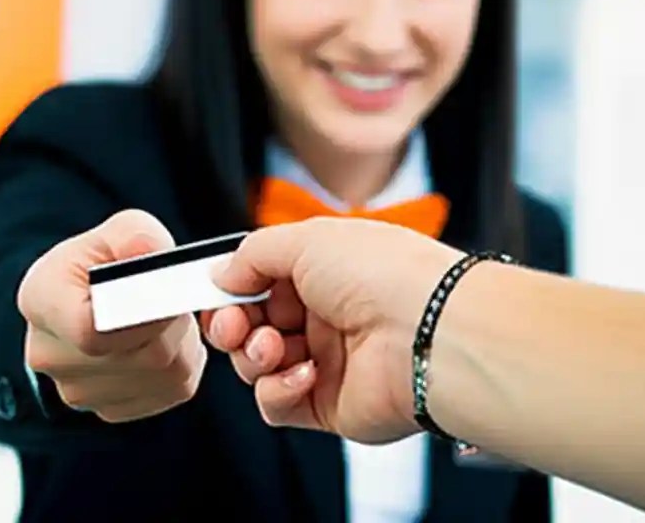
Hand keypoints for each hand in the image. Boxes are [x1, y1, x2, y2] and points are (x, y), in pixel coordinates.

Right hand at [18, 209, 206, 422]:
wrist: (83, 299)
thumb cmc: (98, 263)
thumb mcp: (117, 230)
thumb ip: (136, 234)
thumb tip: (151, 252)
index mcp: (42, 301)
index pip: (92, 329)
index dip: (144, 314)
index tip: (168, 292)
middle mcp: (50, 356)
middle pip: (144, 353)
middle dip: (174, 320)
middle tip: (173, 295)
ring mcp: (78, 391)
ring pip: (167, 373)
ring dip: (183, 341)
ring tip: (165, 316)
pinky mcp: (111, 410)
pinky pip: (173, 391)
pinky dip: (182, 364)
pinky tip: (164, 341)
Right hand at [203, 218, 460, 442]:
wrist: (430, 333)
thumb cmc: (384, 276)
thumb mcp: (305, 239)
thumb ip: (252, 255)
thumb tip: (221, 274)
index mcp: (325, 272)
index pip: (259, 284)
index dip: (231, 291)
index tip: (214, 294)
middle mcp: (326, 316)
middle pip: (251, 327)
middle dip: (232, 326)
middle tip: (233, 325)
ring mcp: (328, 362)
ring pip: (258, 367)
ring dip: (252, 357)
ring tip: (271, 346)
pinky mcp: (329, 405)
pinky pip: (278, 404)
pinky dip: (277, 389)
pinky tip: (301, 372)